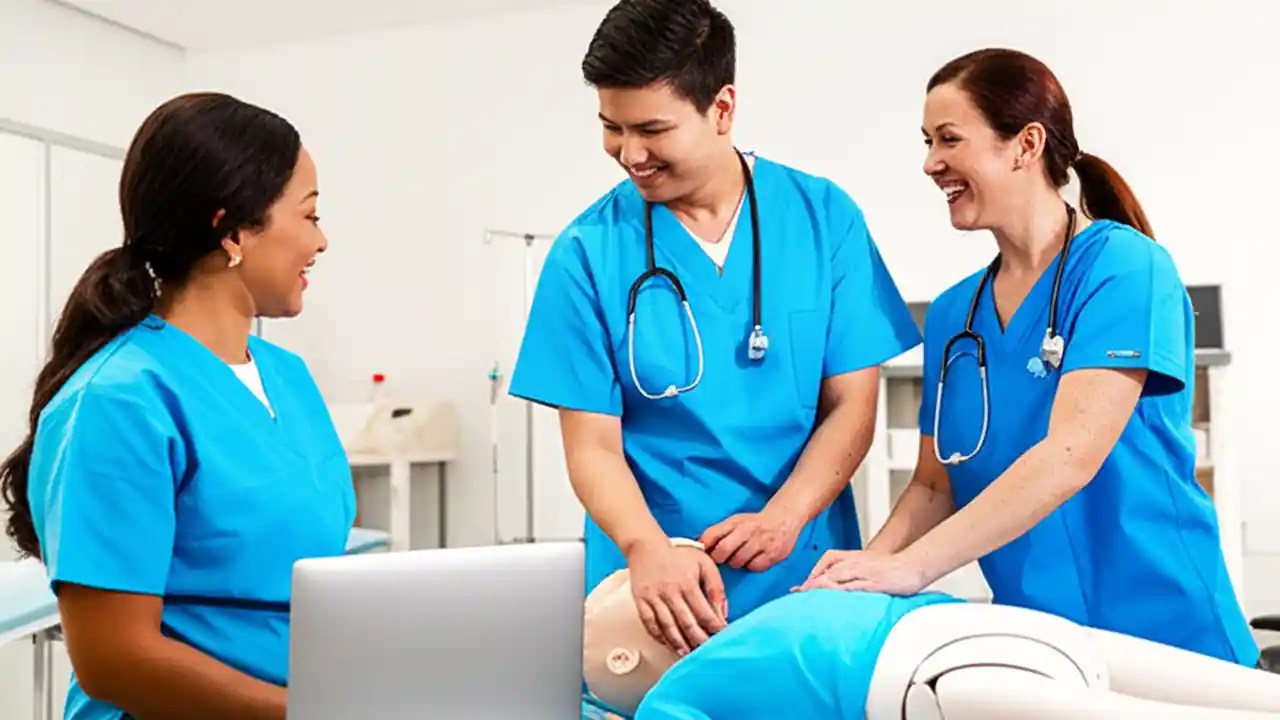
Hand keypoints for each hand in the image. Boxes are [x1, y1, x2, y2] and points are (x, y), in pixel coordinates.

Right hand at [626, 541, 727, 655]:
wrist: (646, 547)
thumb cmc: (677, 556)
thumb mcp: (704, 564)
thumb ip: (716, 588)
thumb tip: (722, 613)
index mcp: (688, 583)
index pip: (704, 613)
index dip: (714, 628)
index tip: (721, 638)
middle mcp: (671, 592)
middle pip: (687, 623)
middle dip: (698, 641)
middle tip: (706, 653)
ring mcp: (654, 598)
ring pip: (668, 627)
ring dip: (679, 644)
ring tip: (687, 654)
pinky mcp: (641, 601)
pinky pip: (650, 624)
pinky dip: (660, 637)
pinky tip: (668, 644)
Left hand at [700, 509, 801, 571]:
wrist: (783, 519)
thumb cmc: (753, 523)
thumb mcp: (735, 521)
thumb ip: (717, 532)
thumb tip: (697, 545)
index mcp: (736, 521)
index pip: (712, 534)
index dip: (705, 547)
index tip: (703, 554)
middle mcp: (748, 530)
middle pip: (723, 550)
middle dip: (719, 558)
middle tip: (723, 559)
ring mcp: (762, 542)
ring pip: (738, 561)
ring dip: (736, 563)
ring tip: (740, 557)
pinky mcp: (773, 554)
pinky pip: (754, 567)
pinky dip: (752, 566)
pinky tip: (753, 560)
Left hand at [793, 549, 929, 595]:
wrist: (912, 565)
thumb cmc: (890, 567)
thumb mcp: (866, 563)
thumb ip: (850, 571)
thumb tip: (834, 584)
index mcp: (853, 557)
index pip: (826, 561)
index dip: (811, 575)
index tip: (798, 589)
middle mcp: (855, 563)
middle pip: (827, 572)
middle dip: (811, 584)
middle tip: (797, 596)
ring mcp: (864, 572)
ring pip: (837, 578)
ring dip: (821, 588)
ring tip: (807, 599)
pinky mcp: (874, 583)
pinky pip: (854, 586)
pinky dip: (841, 592)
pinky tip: (832, 599)